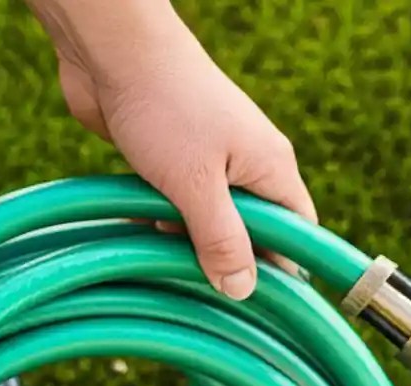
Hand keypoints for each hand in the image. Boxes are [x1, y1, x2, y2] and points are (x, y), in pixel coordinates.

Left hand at [39, 3, 317, 298]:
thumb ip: (223, 239)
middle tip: (202, 291)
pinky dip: (160, 220)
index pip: (297, 231)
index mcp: (270, 167)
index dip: (284, 270)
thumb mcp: (197, 184)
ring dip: (186, 243)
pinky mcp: (170, 158)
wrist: (113, 52)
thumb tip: (245, 290)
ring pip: (208, 220)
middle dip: (227, 262)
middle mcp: (246, 164)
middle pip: (251, 231)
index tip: (262, 308)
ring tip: (165, 259)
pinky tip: (141, 230)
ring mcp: (207, 160)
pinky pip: (174, 204)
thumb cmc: (164, 106)